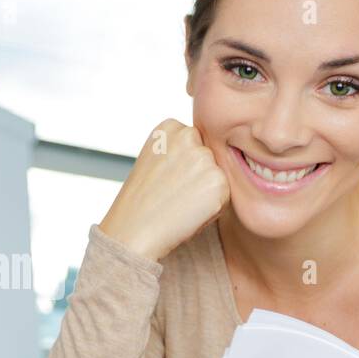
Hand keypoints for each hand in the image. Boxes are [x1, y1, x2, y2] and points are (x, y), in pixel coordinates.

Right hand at [98, 118, 229, 261]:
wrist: (133, 230)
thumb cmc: (142, 201)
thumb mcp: (154, 159)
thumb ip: (179, 149)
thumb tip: (209, 153)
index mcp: (170, 126)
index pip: (194, 143)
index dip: (182, 166)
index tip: (164, 178)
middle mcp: (188, 135)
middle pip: (208, 157)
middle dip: (197, 176)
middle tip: (172, 193)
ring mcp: (205, 158)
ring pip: (218, 176)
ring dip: (206, 191)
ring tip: (180, 202)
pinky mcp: (219, 182)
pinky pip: (225, 195)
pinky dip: (213, 208)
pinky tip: (189, 212)